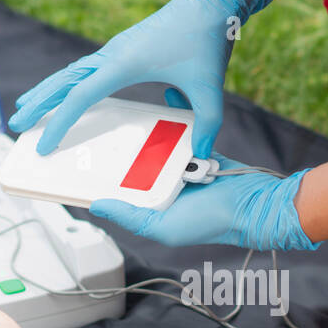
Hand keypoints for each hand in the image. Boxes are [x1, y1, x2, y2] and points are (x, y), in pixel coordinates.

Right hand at [8, 0, 281, 157]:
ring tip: (28, 106)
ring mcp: (117, 48)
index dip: (59, 122)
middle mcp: (113, 53)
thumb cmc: (208, 41)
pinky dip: (70, 81)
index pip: (80, 97)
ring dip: (49, 89)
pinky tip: (68, 90)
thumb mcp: (211, 89)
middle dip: (39, 103)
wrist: (213, 1)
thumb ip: (207, 124)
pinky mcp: (125, 46)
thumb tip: (200, 155)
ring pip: (72, 71)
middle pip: (64, 81)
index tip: (44, 144)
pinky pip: (87, 67)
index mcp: (124, 63)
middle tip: (16, 124)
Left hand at [89, 94, 317, 251]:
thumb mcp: (163, 228)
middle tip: (91, 129)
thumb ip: (130, 217)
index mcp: (151, 206)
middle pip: (131, 162)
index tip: (74, 162)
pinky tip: (162, 99)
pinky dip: (173, 113)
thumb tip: (97, 205)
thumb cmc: (212, 223)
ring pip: (152, 142)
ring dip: (142, 128)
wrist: (254, 203)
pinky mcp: (195, 147)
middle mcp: (161, 184)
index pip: (117, 189)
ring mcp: (177, 164)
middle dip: (114, 148)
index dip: (96, 178)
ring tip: (120, 110)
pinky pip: (179, 128)